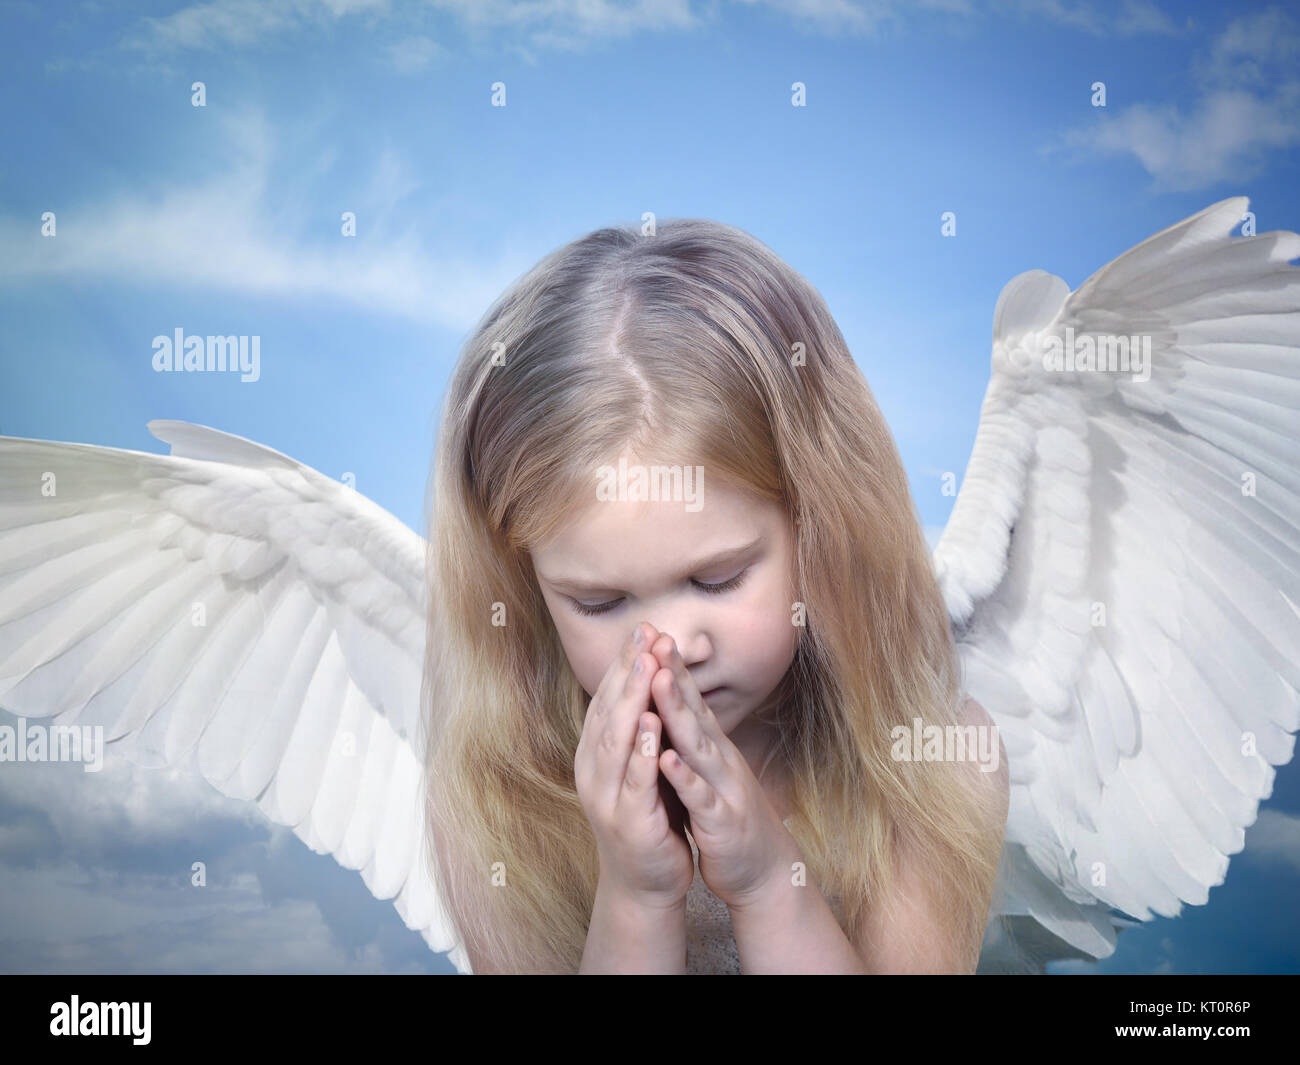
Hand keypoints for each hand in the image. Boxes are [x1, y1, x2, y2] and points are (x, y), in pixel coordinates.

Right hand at [574, 621, 694, 909]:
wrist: (646, 881)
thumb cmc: (648, 816)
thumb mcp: (638, 766)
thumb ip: (637, 728)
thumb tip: (644, 679)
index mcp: (595, 755)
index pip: (607, 699)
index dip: (623, 663)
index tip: (642, 627)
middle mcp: (593, 771)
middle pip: (608, 710)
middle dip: (627, 670)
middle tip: (643, 633)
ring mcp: (607, 797)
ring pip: (616, 740)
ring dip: (631, 700)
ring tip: (646, 665)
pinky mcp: (629, 821)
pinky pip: (634, 780)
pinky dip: (641, 750)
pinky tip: (651, 724)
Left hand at [648, 633, 796, 909]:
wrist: (761, 868)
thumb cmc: (726, 814)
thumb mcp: (707, 769)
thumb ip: (691, 736)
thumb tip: (670, 698)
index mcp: (711, 747)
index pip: (689, 699)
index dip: (671, 666)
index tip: (652, 634)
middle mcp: (720, 759)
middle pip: (694, 710)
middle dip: (674, 675)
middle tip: (656, 639)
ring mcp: (724, 787)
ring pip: (698, 746)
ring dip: (679, 714)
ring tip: (660, 682)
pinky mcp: (723, 820)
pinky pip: (702, 797)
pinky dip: (685, 777)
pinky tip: (668, 759)